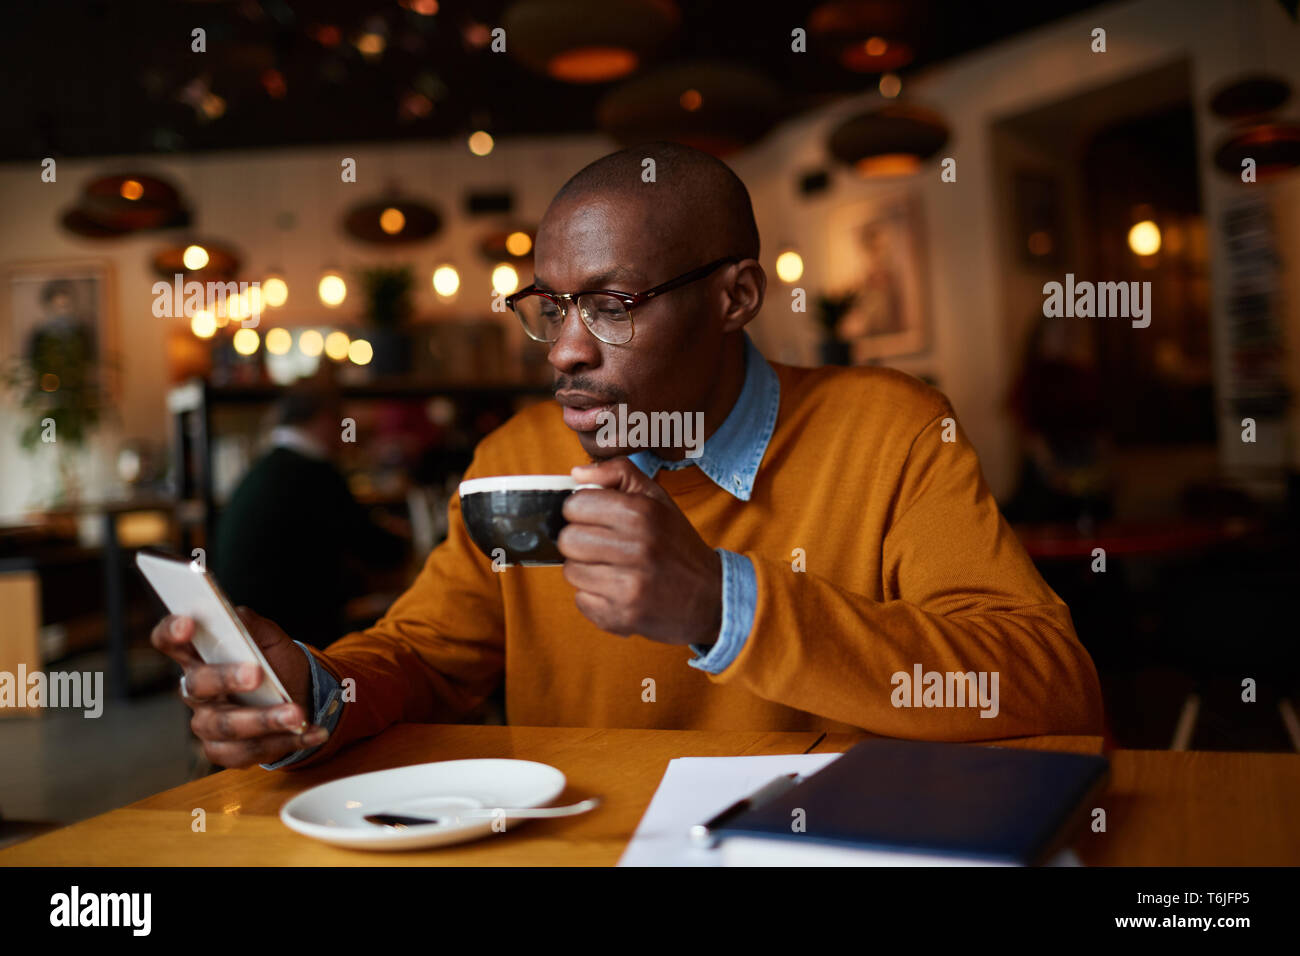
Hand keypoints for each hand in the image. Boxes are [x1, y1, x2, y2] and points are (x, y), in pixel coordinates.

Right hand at [150, 607, 328, 768]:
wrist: (300, 696)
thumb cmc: (275, 663)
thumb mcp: (270, 639)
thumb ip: (252, 626)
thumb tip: (238, 615)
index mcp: (200, 655)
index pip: (170, 641)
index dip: (172, 633)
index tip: (188, 624)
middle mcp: (196, 691)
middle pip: (197, 685)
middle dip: (226, 678)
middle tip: (256, 673)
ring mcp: (207, 723)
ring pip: (225, 725)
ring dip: (265, 720)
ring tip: (296, 714)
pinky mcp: (224, 750)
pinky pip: (247, 751)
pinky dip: (284, 741)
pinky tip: (309, 732)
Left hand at [558, 457, 721, 645]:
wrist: (710, 598)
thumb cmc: (677, 544)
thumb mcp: (657, 498)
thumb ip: (618, 473)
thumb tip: (577, 473)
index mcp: (641, 513)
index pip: (575, 505)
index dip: (582, 511)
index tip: (597, 518)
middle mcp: (635, 548)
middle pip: (568, 540)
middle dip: (581, 541)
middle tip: (604, 546)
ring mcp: (628, 586)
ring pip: (571, 571)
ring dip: (586, 570)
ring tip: (613, 569)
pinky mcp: (621, 617)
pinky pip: (580, 600)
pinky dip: (594, 597)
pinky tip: (616, 591)